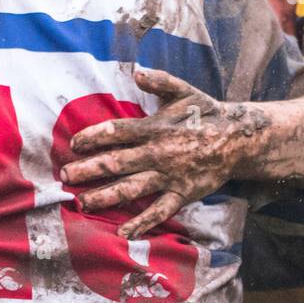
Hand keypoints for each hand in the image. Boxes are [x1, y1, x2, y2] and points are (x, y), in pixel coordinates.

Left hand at [62, 67, 266, 237]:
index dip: (92, 137)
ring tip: (83, 203)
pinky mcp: (181, 194)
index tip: (74, 145)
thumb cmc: (207, 113)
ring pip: (130, 188)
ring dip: (104, 196)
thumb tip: (137, 71)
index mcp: (154, 128)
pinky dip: (141, 222)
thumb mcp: (184, 91)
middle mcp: (156, 153)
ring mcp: (168, 176)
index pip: (116, 132)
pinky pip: (158, 211)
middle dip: (88, 170)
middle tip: (65, 177)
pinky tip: (123, 231)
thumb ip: (159, 81)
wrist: (238, 139)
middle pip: (115, 163)